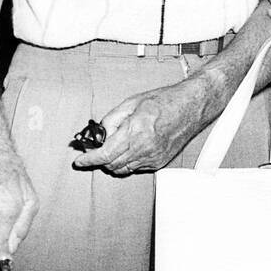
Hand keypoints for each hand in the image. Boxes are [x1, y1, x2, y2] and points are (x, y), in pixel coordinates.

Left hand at [75, 78, 210, 176]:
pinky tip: (129, 148)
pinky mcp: (159, 163)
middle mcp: (145, 148)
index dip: (89, 159)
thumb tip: (99, 133)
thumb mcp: (132, 103)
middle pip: (111, 164)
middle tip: (95, 147)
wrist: (191, 107)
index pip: (105, 154)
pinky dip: (127, 161)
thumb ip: (112, 119)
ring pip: (122, 169)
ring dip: (112, 161)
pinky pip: (135, 168)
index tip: (80, 160)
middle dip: (99, 158)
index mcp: (136, 132)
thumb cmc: (165, 101)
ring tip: (114, 145)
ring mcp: (153, 158)